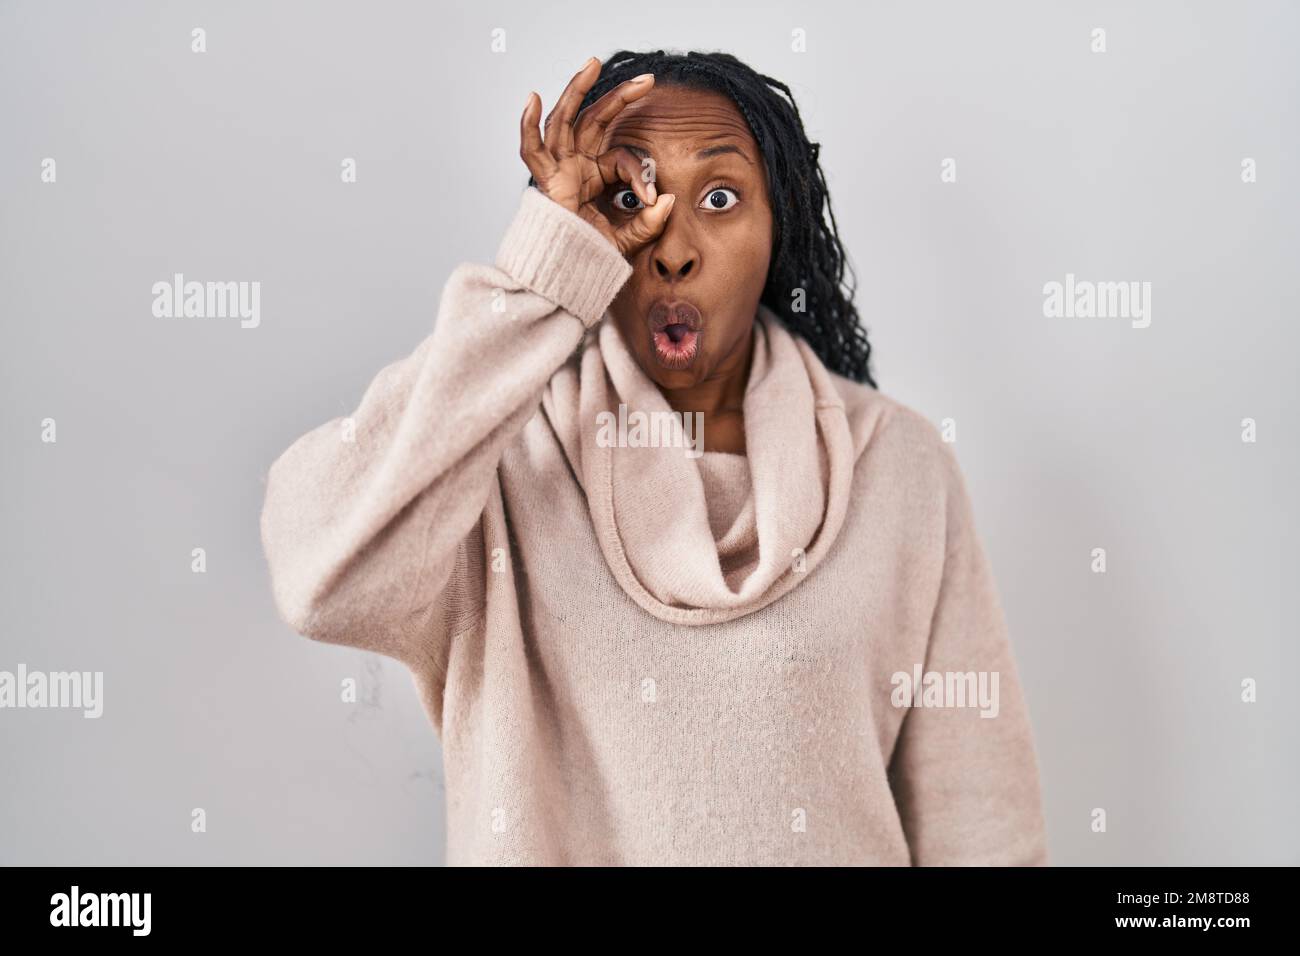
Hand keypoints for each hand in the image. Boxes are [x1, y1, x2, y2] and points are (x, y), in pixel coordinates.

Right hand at [520, 56, 675, 256]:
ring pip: (565, 120)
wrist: (569, 278)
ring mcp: (558, 169)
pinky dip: (528, 125)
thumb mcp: (628, 238)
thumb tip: (669, 199)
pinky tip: (531, 98)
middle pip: (595, 120)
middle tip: (646, 80)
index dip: (638, 173)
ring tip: (593, 64)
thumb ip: (649, 222)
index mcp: (595, 176)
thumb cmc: (592, 257)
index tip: (650, 198)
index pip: (622, 158)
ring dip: (577, 90)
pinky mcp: (545, 180)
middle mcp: (576, 165)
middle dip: (619, 97)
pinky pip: (531, 150)